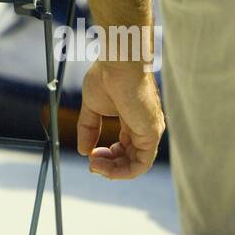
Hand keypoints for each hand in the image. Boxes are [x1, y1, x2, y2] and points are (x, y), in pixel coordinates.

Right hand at [76, 59, 164, 179]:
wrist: (118, 62)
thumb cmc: (107, 75)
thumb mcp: (92, 107)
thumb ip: (89, 129)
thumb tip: (83, 151)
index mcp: (132, 120)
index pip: (124, 148)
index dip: (107, 156)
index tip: (90, 154)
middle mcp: (143, 127)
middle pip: (129, 159)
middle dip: (108, 166)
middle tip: (91, 164)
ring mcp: (149, 131)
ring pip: (135, 166)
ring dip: (112, 171)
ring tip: (94, 165)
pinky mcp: (151, 134)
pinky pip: (140, 165)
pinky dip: (121, 172)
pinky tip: (103, 165)